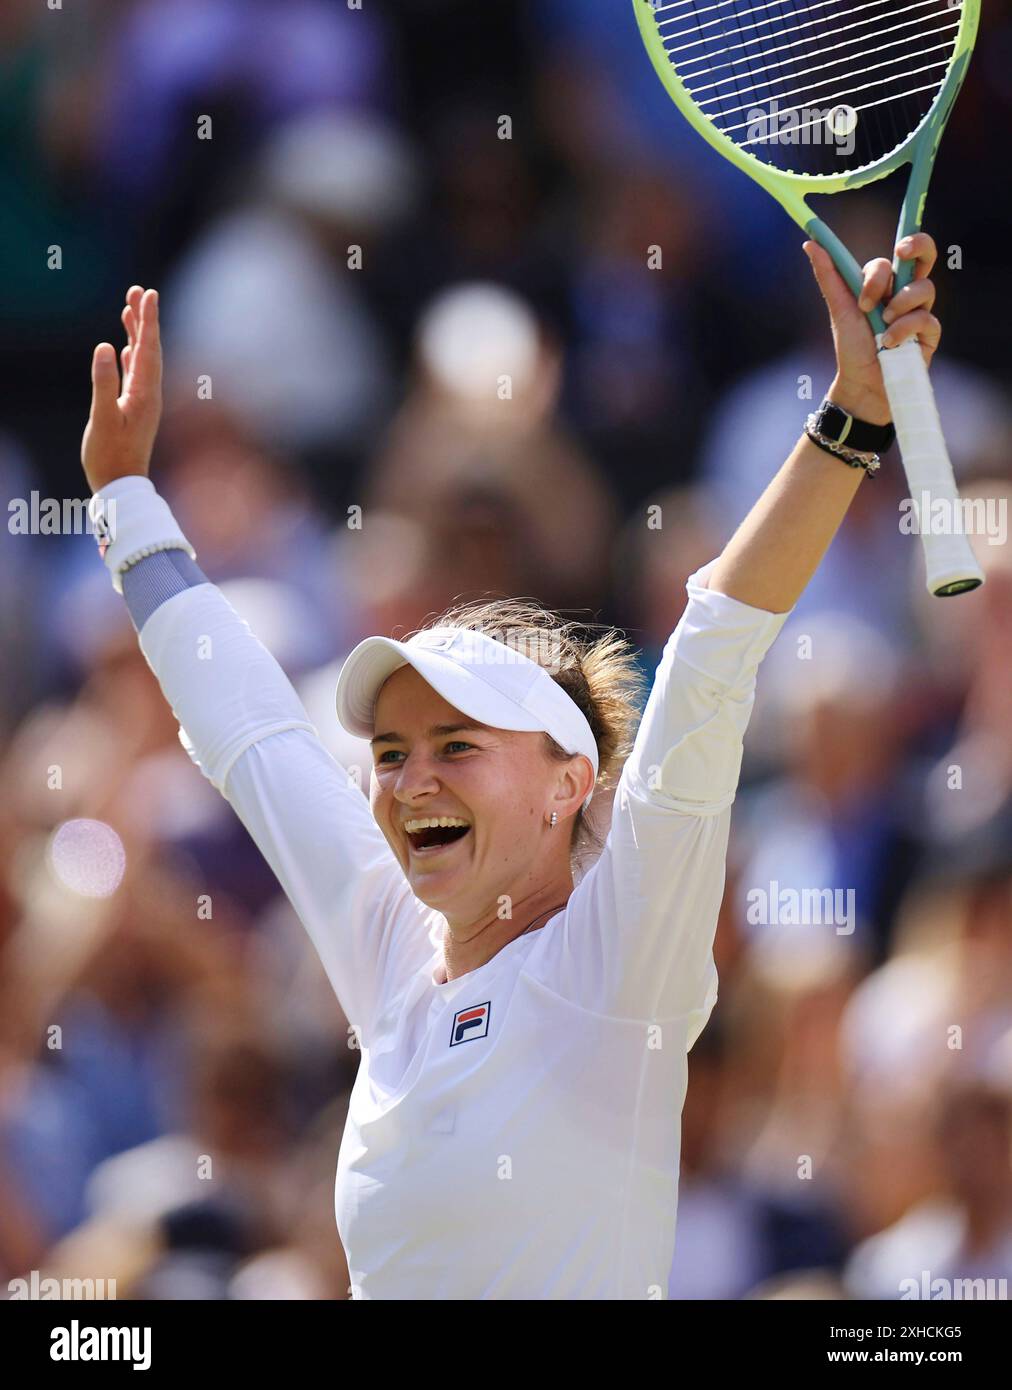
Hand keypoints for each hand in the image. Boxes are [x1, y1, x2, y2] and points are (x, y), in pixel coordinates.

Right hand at [81, 286, 161, 493]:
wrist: (121, 486)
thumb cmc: (109, 456)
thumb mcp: (102, 419)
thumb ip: (104, 383)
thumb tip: (104, 348)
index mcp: (144, 393)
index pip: (147, 349)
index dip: (148, 320)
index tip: (148, 294)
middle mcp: (149, 394)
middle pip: (149, 349)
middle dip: (144, 319)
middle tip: (138, 291)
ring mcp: (143, 402)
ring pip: (142, 360)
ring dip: (137, 334)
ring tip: (129, 309)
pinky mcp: (135, 409)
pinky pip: (136, 375)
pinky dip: (132, 356)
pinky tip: (126, 349)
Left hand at [802, 233, 939, 425]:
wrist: (861, 383)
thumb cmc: (852, 347)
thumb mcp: (839, 309)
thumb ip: (829, 276)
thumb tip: (811, 243)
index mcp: (887, 284)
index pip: (897, 255)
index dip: (893, 257)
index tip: (886, 265)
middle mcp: (906, 293)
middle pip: (926, 255)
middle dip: (919, 245)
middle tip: (902, 252)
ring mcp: (920, 311)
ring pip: (924, 289)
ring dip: (898, 304)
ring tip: (881, 326)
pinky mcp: (930, 333)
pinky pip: (925, 319)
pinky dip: (903, 330)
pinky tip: (889, 344)